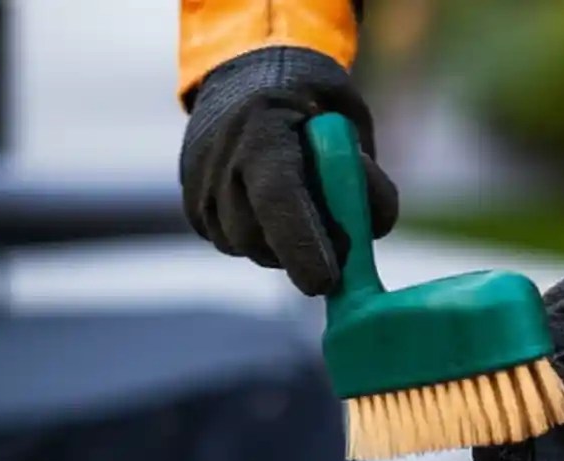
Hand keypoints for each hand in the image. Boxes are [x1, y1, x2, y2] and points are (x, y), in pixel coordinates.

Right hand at [180, 47, 397, 294]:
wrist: (247, 73)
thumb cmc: (314, 102)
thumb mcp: (353, 123)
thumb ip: (367, 178)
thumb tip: (370, 233)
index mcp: (262, 126)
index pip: (277, 196)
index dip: (302, 244)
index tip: (327, 282)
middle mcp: (220, 158)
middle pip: (259, 237)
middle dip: (302, 255)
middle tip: (337, 248)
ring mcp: (198, 186)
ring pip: (248, 248)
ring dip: (285, 247)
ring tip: (304, 207)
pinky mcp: (193, 209)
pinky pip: (235, 245)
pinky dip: (265, 240)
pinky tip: (275, 208)